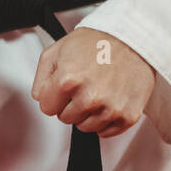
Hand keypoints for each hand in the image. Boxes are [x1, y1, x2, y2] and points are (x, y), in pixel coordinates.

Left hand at [31, 28, 155, 136]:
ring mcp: (110, 108)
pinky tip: (108, 99)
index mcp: (68, 80)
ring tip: (97, 90)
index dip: (54, 96)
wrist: (130, 38)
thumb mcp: (57, 49)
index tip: (63, 87)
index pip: (47, 108)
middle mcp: (89, 97)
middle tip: (83, 84)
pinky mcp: (127, 115)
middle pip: (66, 119)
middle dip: (71, 104)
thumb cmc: (96, 42)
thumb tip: (40, 98)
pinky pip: (106, 132)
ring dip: (88, 113)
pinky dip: (105, 120)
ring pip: (85, 127)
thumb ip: (41, 77)